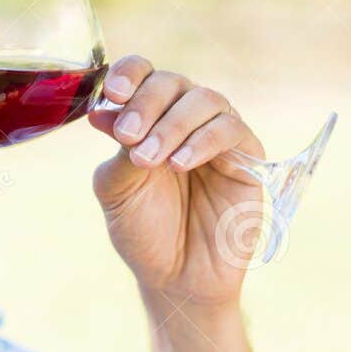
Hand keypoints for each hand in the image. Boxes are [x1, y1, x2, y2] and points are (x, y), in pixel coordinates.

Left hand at [87, 55, 264, 309]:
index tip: (114, 93)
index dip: (129, 74)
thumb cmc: (143, 231)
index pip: (143, 74)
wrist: (177, 277)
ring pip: (204, 100)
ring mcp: (216, 136)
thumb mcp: (117, 191)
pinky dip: (203, 141)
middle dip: (146, 103)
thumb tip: (103, 111)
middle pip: (172, 82)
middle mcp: (182, 119)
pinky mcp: (246, 158)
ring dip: (173, 124)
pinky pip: (231, 130)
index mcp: (146, 118)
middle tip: (127, 136)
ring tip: (150, 158)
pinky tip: (179, 164)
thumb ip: (117, 151)